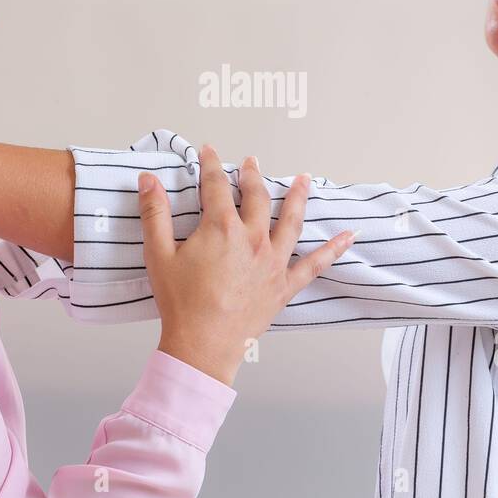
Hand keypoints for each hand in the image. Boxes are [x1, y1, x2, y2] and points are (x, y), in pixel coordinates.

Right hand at [141, 145, 353, 385]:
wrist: (202, 345)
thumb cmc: (180, 303)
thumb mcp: (158, 254)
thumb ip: (154, 213)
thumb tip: (148, 180)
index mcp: (222, 228)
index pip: (216, 185)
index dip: (211, 165)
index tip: (208, 152)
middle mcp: (253, 238)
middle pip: (256, 197)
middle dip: (252, 176)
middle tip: (251, 163)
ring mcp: (273, 261)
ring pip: (291, 221)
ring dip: (298, 197)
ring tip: (304, 180)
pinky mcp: (284, 285)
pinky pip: (315, 264)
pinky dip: (334, 249)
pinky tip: (349, 236)